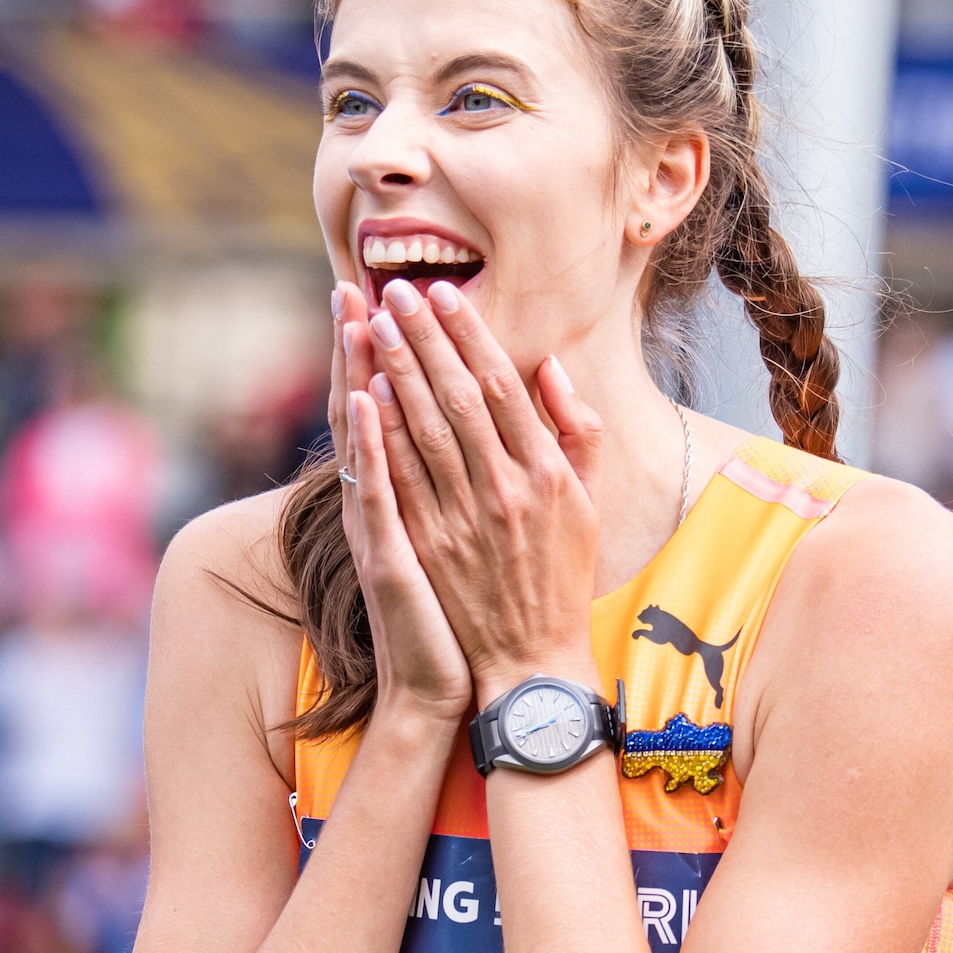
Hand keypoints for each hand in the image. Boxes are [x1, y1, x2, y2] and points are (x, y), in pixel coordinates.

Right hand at [329, 285, 472, 723]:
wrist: (466, 686)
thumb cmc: (476, 612)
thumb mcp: (474, 533)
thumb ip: (477, 473)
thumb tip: (480, 419)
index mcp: (412, 492)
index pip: (397, 406)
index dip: (390, 352)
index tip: (392, 294)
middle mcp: (388, 502)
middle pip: (371, 408)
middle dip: (366, 345)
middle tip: (358, 284)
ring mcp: (384, 526)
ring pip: (367, 437)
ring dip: (359, 373)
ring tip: (355, 317)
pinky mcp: (391, 554)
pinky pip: (377, 487)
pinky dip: (369, 441)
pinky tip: (366, 397)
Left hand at [363, 276, 602, 700]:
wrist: (531, 661)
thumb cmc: (562, 576)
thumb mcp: (588, 502)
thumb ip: (577, 431)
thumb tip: (548, 367)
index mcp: (548, 474)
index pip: (501, 386)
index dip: (468, 335)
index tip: (443, 294)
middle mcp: (506, 491)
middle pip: (456, 398)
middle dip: (422, 339)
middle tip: (393, 291)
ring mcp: (464, 520)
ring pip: (423, 430)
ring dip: (395, 372)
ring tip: (370, 323)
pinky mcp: (429, 548)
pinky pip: (401, 479)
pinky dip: (381, 433)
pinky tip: (364, 394)